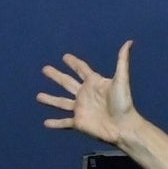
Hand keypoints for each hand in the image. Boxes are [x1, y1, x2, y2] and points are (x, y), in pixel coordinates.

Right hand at [39, 41, 167, 168]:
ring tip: (38, 96)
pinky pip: (64, 122)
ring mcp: (80, 109)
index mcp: (94, 83)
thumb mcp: (122, 79)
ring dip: (50, 99)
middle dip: (56, 76)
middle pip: (67, 82)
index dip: (74, 63)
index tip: (65, 56)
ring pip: (61, 102)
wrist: (123, 126)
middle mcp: (85, 94)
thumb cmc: (124, 103)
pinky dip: (55, 123)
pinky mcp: (78, 122)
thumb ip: (122, 60)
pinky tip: (46, 123)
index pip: (81, 69)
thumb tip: (129, 41)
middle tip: (45, 69)